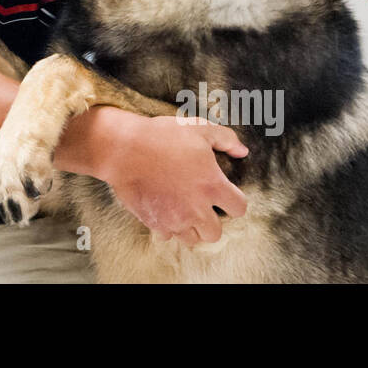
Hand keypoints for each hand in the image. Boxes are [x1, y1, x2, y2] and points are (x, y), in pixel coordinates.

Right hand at [96, 113, 247, 247]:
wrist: (124, 148)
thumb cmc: (162, 136)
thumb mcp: (198, 127)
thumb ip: (226, 139)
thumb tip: (242, 151)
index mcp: (212, 186)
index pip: (239, 208)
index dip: (234, 201)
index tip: (225, 195)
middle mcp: (197, 209)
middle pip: (216, 232)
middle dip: (212, 221)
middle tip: (203, 207)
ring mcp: (175, 219)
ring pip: (193, 239)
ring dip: (191, 228)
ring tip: (184, 212)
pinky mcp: (155, 223)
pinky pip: (168, 236)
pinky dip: (168, 227)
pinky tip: (164, 211)